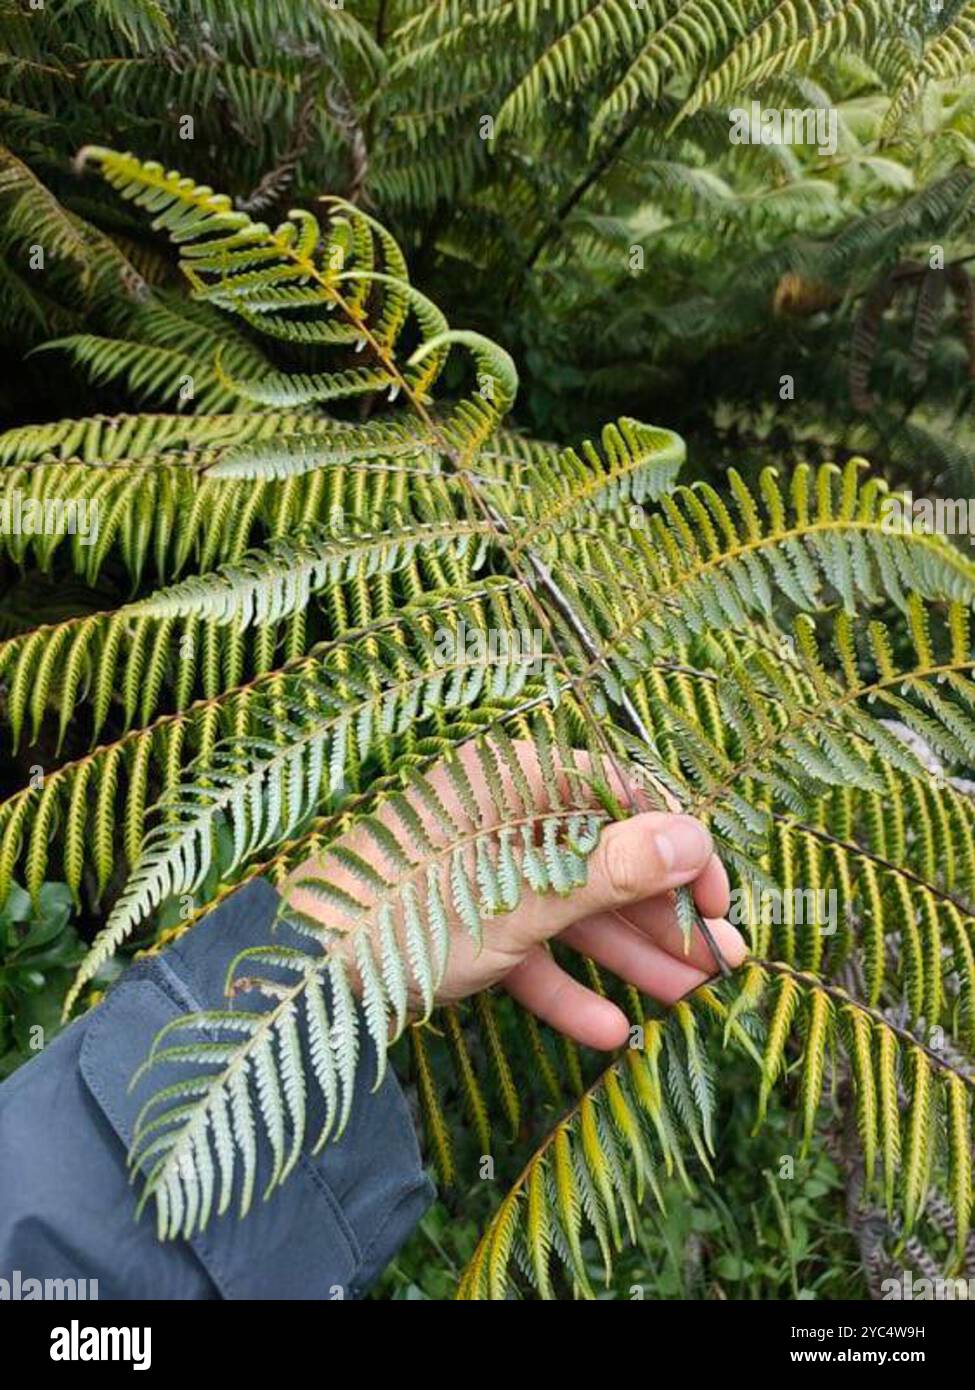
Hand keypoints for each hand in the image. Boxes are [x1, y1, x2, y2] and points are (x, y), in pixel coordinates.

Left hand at [286, 741, 746, 1048]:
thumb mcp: (522, 896)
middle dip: (662, 915)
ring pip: (570, 910)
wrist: (299, 980)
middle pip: (601, 860)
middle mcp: (499, 821)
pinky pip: (526, 953)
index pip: (620, 796)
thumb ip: (609, 868)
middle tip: (721, 964)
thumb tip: (692, 835)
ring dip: (628, 955)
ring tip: (690, 998)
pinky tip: (611, 1032)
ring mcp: (478, 876)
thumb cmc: (410, 916)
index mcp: (513, 783)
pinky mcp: (458, 928)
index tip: (717, 901)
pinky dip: (564, 987)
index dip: (678, 847)